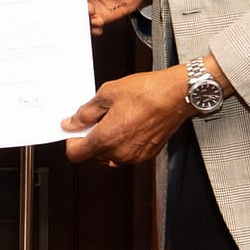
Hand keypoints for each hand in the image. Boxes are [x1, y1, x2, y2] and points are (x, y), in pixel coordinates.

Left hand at [63, 66, 191, 166]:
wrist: (177, 95)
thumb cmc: (148, 92)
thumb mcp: (107, 94)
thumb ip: (85, 113)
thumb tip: (72, 122)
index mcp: (106, 139)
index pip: (75, 154)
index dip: (71, 141)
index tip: (74, 131)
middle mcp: (120, 153)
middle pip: (92, 157)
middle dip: (89, 141)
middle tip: (95, 121)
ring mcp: (135, 156)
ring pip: (109, 157)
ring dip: (106, 144)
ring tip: (113, 121)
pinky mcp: (147, 154)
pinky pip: (126, 155)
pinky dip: (122, 144)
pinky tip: (127, 126)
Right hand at [67, 0, 154, 34]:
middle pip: (65, 1)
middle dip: (67, 8)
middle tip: (75, 8)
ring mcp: (88, 3)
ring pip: (76, 15)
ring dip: (81, 19)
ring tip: (92, 15)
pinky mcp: (98, 15)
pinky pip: (89, 25)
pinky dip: (91, 28)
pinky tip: (98, 23)